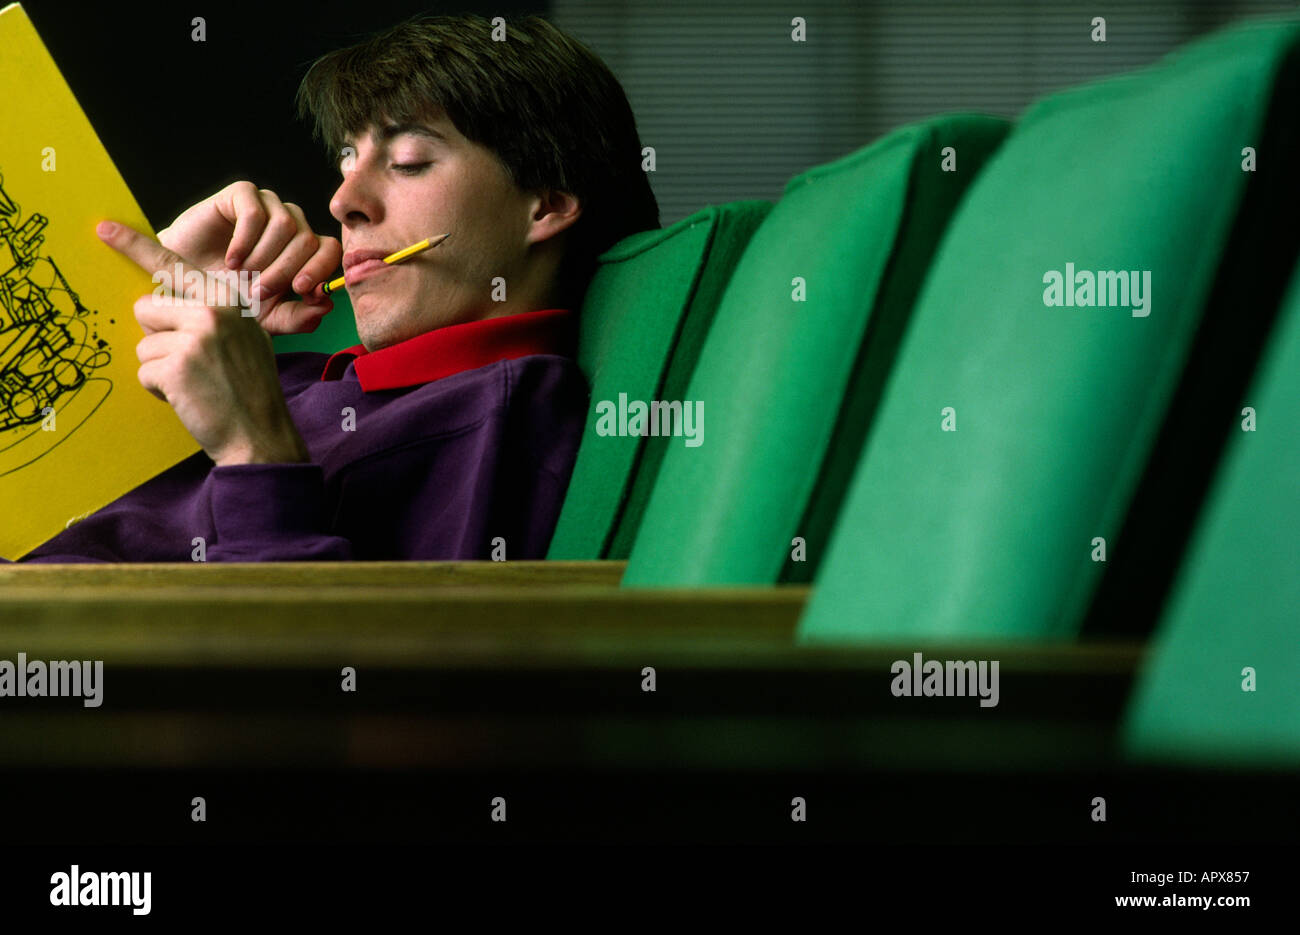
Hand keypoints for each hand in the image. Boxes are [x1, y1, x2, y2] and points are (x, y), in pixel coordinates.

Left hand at [97, 220, 309, 466]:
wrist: (262, 436)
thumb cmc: (250, 392)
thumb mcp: (245, 339)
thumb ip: (211, 316)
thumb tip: (159, 306)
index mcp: (228, 302)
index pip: (174, 267)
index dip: (136, 246)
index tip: (104, 228)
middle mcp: (212, 312)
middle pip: (146, 308)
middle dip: (157, 338)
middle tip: (190, 363)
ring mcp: (195, 338)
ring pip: (143, 344)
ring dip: (160, 368)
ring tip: (194, 384)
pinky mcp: (176, 366)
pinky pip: (144, 372)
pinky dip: (159, 390)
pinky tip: (189, 398)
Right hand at [156, 181, 341, 335]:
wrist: (184, 279)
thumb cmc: (229, 296)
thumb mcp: (266, 317)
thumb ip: (298, 318)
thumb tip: (326, 305)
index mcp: (304, 249)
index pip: (330, 250)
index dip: (320, 270)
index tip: (301, 292)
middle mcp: (291, 223)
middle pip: (308, 239)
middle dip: (284, 271)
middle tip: (257, 291)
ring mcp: (268, 205)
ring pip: (286, 225)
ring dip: (263, 257)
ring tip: (241, 274)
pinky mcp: (242, 194)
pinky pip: (255, 213)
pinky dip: (244, 241)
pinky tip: (230, 260)